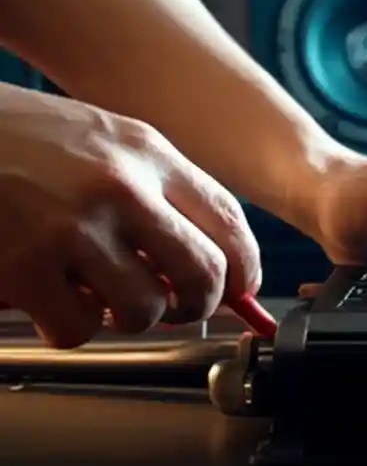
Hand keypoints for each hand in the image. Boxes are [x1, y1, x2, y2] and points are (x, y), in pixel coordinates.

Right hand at [0, 85, 260, 347]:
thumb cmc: (13, 137)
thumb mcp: (98, 138)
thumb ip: (153, 189)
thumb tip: (206, 257)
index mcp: (146, 152)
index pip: (229, 222)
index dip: (244, 269)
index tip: (239, 289)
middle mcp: (120, 187)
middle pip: (204, 275)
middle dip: (196, 303)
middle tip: (171, 304)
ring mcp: (71, 227)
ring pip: (143, 311)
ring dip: (124, 317)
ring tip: (95, 293)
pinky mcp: (22, 264)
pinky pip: (77, 328)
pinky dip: (66, 326)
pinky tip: (48, 297)